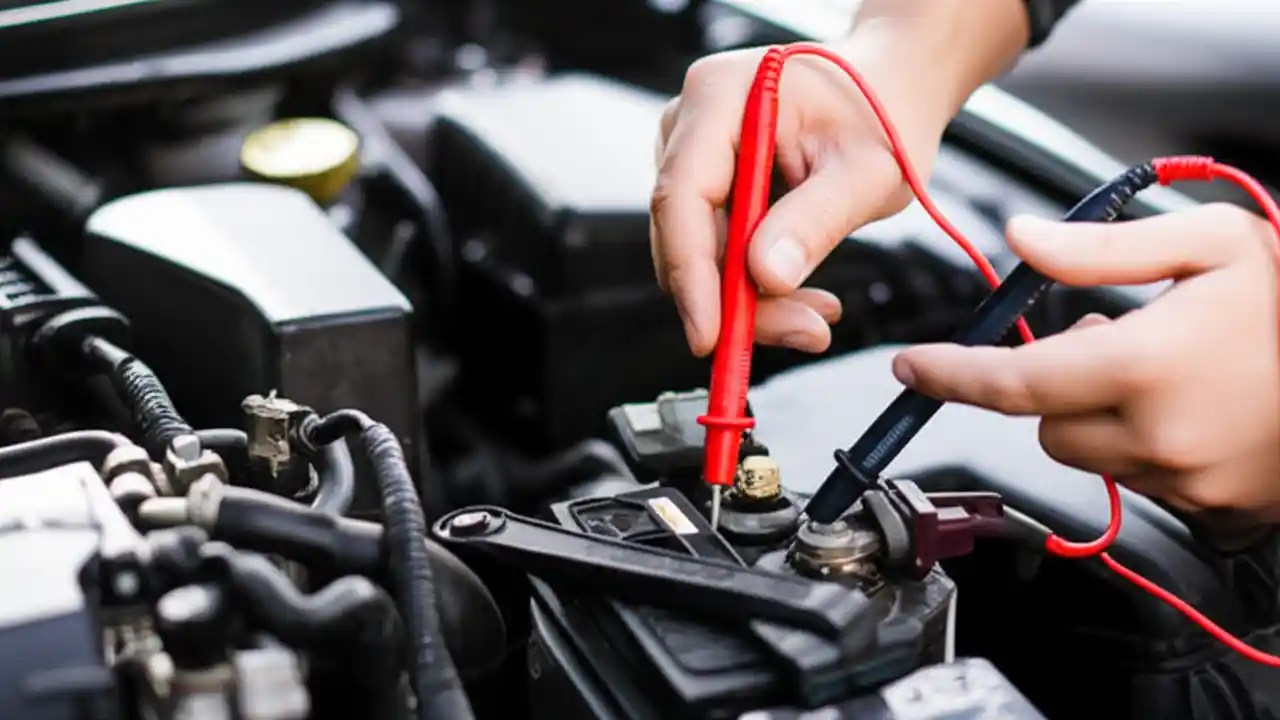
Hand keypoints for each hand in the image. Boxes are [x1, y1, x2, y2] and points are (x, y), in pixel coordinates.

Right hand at [650, 42, 949, 355]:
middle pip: (683, 231)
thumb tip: (765, 277)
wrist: (891, 93)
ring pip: (696, 251)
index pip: (682, 195)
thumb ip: (817, 221)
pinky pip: (713, 249)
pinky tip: (802, 297)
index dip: (691, 272)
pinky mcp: (705, 183)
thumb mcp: (869, 173)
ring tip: (817, 316)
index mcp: (721, 96)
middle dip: (731, 298)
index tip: (710, 336)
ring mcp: (691, 153)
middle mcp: (690, 121)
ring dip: (750, 298)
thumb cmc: (884, 117)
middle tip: (803, 333)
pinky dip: (753, 283)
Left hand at [893, 204, 1279, 530]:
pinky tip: (1192, 414)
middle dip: (1056, 387)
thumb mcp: (1208, 244)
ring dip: (1099, 419)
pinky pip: (1136, 481)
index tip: (913, 368)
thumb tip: (1020, 240)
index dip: (952, 374)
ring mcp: (1183, 480)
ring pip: (1087, 455)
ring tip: (1166, 378)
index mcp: (1143, 365)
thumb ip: (1100, 248)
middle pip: (1044, 424)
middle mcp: (1155, 434)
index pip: (1013, 381)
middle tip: (1112, 347)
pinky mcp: (1207, 508)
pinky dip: (1141, 449)